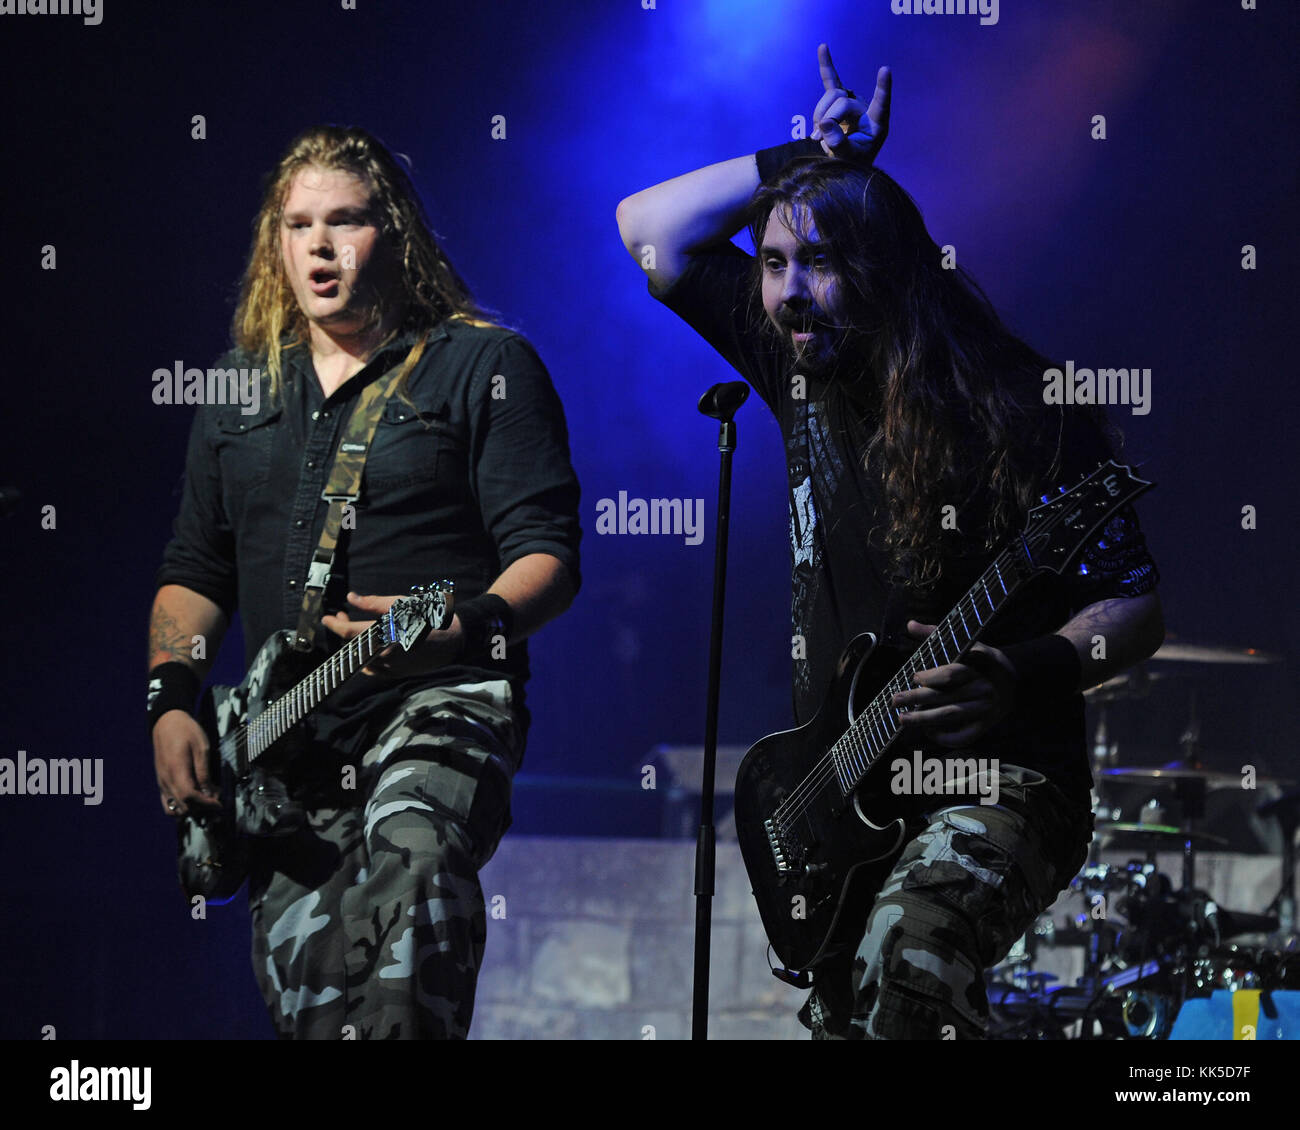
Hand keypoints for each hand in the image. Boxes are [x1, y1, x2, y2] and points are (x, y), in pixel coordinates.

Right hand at [153, 709, 218, 816]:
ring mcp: (162, 782)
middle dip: (201, 807)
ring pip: (174, 809)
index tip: (219, 803)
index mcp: (176, 771)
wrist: (167, 722)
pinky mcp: (161, 781)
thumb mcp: (202, 748)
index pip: (189, 798)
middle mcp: (166, 780)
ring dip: (191, 809)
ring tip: (205, 798)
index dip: (206, 803)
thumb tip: (210, 792)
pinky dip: (181, 805)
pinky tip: (194, 796)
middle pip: (182, 807)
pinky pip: (168, 802)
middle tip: (216, 798)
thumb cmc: (186, 731)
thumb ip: (204, 773)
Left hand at [321, 591, 463, 676]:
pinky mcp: (397, 674)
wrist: (453, 638)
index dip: (335, 624)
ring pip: (360, 660)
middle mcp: (385, 654)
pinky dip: (365, 660)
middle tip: (341, 617)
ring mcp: (391, 667)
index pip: (350, 632)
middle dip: (343, 630)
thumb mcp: (400, 604)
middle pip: (353, 646)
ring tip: (355, 631)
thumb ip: (373, 603)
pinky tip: (367, 647)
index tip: (326, 618)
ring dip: (353, 646)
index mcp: (386, 634)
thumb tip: (352, 598)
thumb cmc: (428, 617)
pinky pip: (373, 670)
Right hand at [811, 44, 889, 164]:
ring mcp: (852, 103)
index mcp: (876, 124)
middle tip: (818, 138)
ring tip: (816, 134)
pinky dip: (827, 66)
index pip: (881, 103)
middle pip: (843, 101)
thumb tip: (823, 122)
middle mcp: (865, 109)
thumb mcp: (847, 158)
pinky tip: (823, 47)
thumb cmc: (851, 163)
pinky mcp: (838, 102)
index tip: (885, 70)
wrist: (845, 163)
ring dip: (819, 113)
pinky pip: (831, 82)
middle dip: (828, 117)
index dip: (882, 88)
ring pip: (832, 95)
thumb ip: (838, 143)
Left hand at [890, 620, 1015, 746]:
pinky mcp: (985, 725)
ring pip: (950, 716)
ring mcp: (985, 709)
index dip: (932, 676)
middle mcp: (983, 688)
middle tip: (894, 700)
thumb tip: (910, 624)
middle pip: (946, 697)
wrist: (1017, 681)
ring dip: (924, 719)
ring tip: (902, 719)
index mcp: (978, 667)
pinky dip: (944, 737)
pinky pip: (963, 735)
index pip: (953, 673)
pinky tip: (927, 732)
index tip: (914, 677)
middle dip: (916, 699)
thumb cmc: (982, 661)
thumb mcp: (966, 644)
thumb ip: (937, 634)